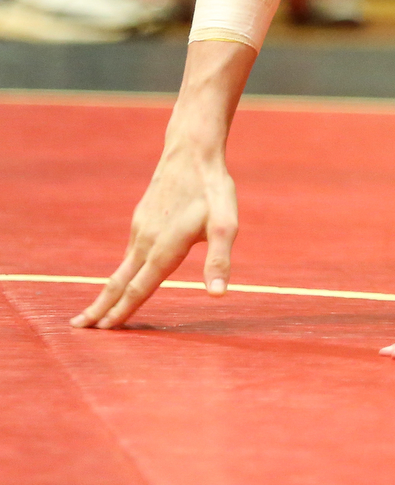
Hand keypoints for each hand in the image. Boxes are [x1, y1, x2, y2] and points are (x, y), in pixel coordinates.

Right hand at [71, 143, 237, 328]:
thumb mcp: (226, 225)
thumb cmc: (212, 189)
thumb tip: (218, 295)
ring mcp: (140, 228)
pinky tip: (124, 274)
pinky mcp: (141, 217)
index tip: (103, 332)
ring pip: (121, 267)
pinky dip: (120, 270)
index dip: (122, 312)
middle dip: (100, 307)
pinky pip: (128, 251)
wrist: (191, 151)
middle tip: (78, 328)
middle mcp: (146, 242)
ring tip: (96, 308)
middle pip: (119, 282)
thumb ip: (220, 261)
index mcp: (164, 249)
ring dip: (108, 290)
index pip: (139, 289)